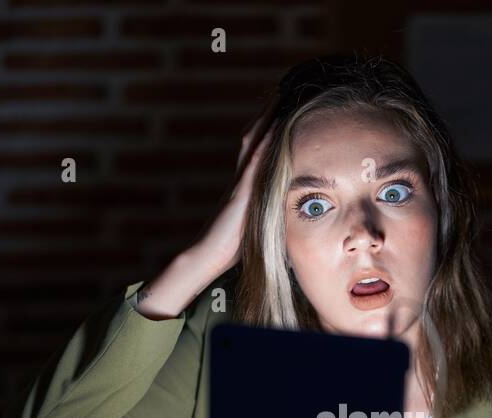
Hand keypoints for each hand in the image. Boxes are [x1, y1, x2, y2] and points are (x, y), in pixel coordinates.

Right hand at [193, 110, 276, 272]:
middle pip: (254, 137)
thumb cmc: (231, 245)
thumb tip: (281, 210)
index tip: (282, 107)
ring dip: (267, 120)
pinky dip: (265, 145)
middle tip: (282, 90)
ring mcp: (240, 182)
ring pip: (254, 143)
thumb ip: (264, 211)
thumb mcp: (254, 222)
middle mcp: (242, 177)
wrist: (209, 254)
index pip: (259, 149)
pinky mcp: (241, 192)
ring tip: (281, 98)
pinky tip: (276, 130)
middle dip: (268, 114)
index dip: (269, 127)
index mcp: (245, 184)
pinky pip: (254, 163)